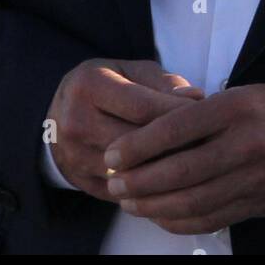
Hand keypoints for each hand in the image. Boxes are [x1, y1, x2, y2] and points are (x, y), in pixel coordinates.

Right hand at [45, 58, 204, 199]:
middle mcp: (76, 120)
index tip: (205, 117)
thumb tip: (196, 98)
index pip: (143, 107)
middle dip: (176, 145)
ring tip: (192, 164)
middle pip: (138, 144)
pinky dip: (150, 188)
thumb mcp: (129, 72)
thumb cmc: (105, 88)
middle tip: (206, 145)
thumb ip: (163, 83)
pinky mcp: (81, 181)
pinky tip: (171, 182)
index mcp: (90, 85)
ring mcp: (75, 155)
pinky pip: (125, 192)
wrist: (58, 113)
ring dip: (165, 171)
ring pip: (132, 172)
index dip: (178, 113)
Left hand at [100, 80, 264, 233]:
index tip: (113, 152)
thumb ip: (198, 112)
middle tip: (112, 181)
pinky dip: (179, 222)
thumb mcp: (238, 93)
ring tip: (127, 201)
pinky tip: (158, 216)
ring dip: (153, 205)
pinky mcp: (256, 204)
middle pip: (180, 170)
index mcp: (235, 109)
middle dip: (139, 180)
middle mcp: (244, 145)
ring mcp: (252, 179)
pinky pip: (210, 219)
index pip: (176, 128)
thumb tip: (149, 132)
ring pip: (193, 201)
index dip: (139, 144)